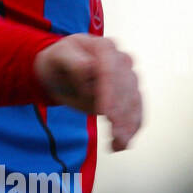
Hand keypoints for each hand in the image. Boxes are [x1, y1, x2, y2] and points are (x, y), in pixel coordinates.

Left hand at [33, 34, 141, 150]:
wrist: (62, 68)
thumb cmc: (58, 61)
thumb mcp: (57, 56)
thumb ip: (73, 61)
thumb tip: (90, 67)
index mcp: (103, 47)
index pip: (110, 71)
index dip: (109, 92)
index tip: (105, 112)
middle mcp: (121, 60)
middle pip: (126, 89)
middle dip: (122, 114)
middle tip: (115, 135)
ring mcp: (128, 77)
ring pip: (134, 102)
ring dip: (129, 125)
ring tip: (118, 144)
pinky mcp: (130, 93)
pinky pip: (136, 111)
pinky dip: (132, 129)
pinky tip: (121, 144)